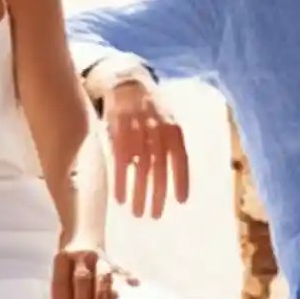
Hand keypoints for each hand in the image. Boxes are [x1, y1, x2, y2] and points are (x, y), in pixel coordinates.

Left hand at [51, 245, 138, 298]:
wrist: (84, 233)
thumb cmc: (70, 263)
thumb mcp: (61, 272)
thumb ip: (65, 294)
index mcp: (63, 258)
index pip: (61, 284)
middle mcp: (83, 256)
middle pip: (82, 282)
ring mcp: (103, 258)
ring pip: (104, 278)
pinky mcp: (118, 264)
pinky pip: (123, 275)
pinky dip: (127, 286)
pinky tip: (131, 294)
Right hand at [102, 80, 189, 218]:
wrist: (127, 83)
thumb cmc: (151, 109)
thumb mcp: (166, 121)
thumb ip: (168, 146)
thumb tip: (168, 177)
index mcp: (173, 129)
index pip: (180, 158)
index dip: (181, 180)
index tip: (181, 201)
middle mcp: (157, 129)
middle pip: (160, 167)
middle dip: (158, 194)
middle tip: (155, 215)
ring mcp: (137, 130)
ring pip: (141, 168)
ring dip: (140, 193)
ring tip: (138, 213)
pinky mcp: (118, 130)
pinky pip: (121, 162)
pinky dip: (121, 182)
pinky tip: (120, 198)